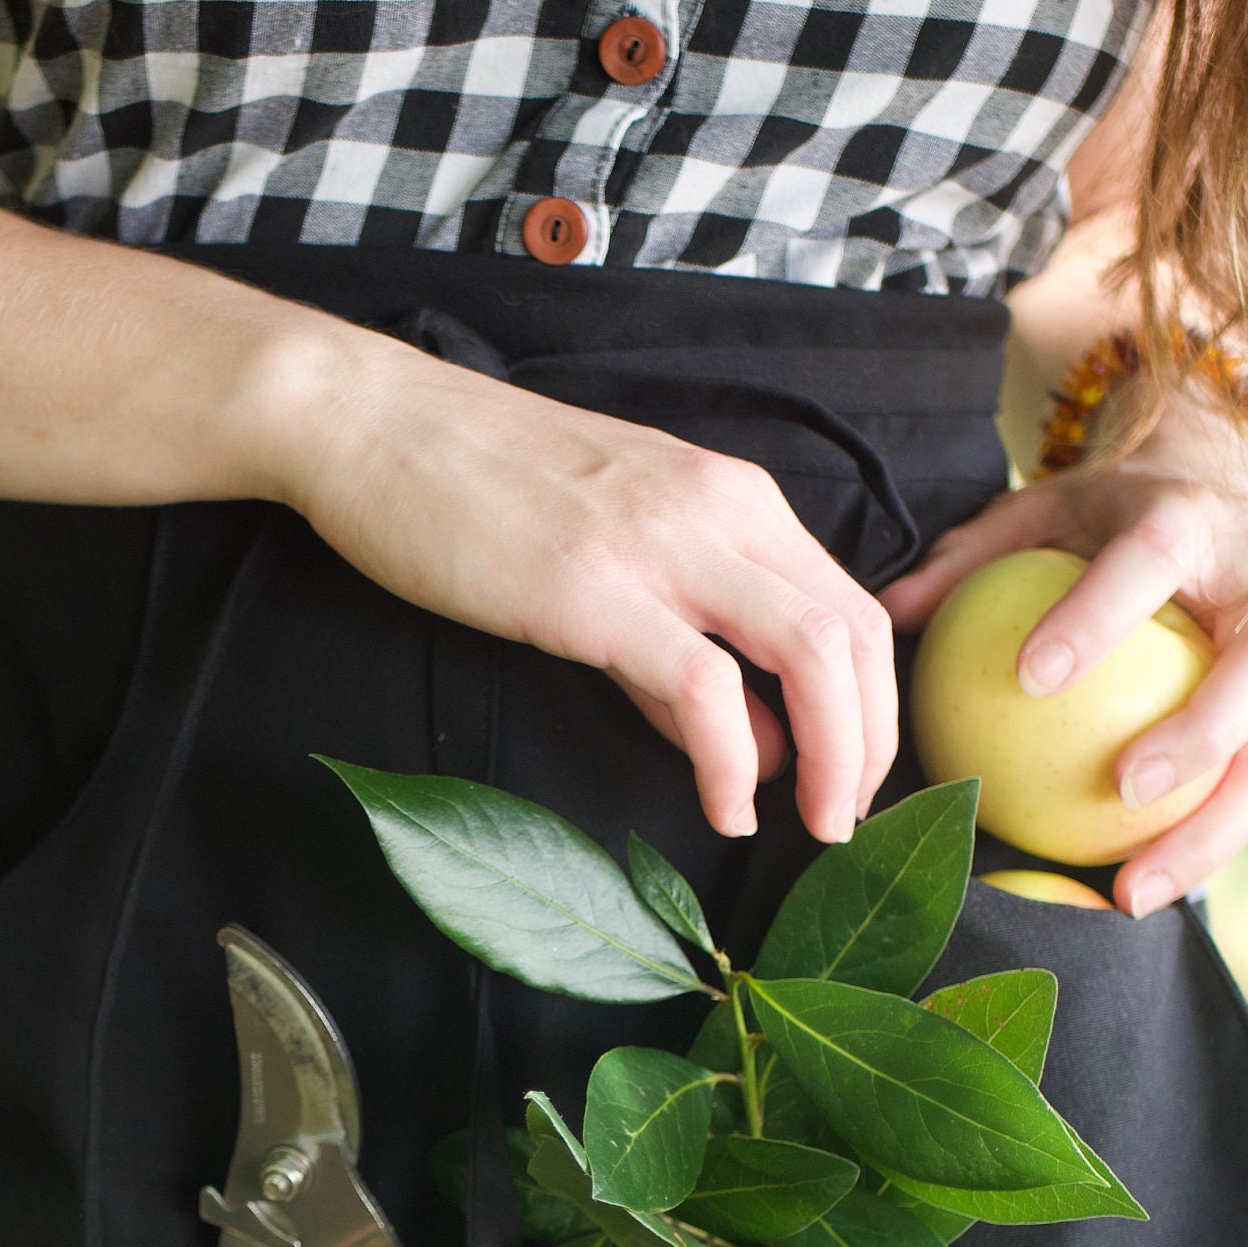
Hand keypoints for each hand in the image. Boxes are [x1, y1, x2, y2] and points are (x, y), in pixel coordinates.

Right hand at [270, 334, 894, 844]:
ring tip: (811, 824)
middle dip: (871, 745)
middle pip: (853, 636)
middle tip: (846, 819)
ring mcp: (659, 546)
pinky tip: (723, 805)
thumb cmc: (478, 488)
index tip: (854, 777)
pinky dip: (733, 764)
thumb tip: (751, 740)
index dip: (875, 707)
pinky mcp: (592, 591)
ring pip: (810, 655)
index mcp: (732, 498)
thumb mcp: (611, 553)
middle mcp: (718, 510)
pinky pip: (706, 691)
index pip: (852, 608)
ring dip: (832, 758)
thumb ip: (683, 645)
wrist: (372, 422)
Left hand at [878, 392, 1247, 916]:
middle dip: (1200, 735)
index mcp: (1191, 515)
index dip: (1100, 616)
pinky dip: (1206, 845)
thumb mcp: (1038, 510)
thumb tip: (892, 610)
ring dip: (1211, 832)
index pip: (1151, 560)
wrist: (1219, 480)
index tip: (1031, 675)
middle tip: (1124, 792)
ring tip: (1133, 893)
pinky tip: (1138, 891)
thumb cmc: (1108, 509)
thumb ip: (970, 556)